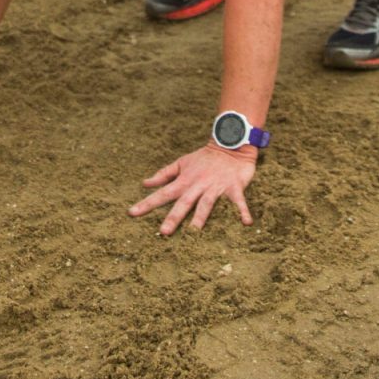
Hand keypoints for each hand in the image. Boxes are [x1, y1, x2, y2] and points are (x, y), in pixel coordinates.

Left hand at [129, 145, 256, 235]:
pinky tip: (246, 223)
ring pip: (206, 204)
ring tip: (195, 233)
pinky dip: (243, 211)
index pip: (162, 194)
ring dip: (201, 218)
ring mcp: (216, 187)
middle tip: (163, 232)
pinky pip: (239, 201)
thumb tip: (144, 184)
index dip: (147, 203)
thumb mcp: (182, 163)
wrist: (230, 145)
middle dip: (173, 217)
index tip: (131, 213)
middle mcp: (198, 185)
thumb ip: (163, 174)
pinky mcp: (234, 187)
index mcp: (184, 181)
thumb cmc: (204, 157)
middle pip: (183, 203)